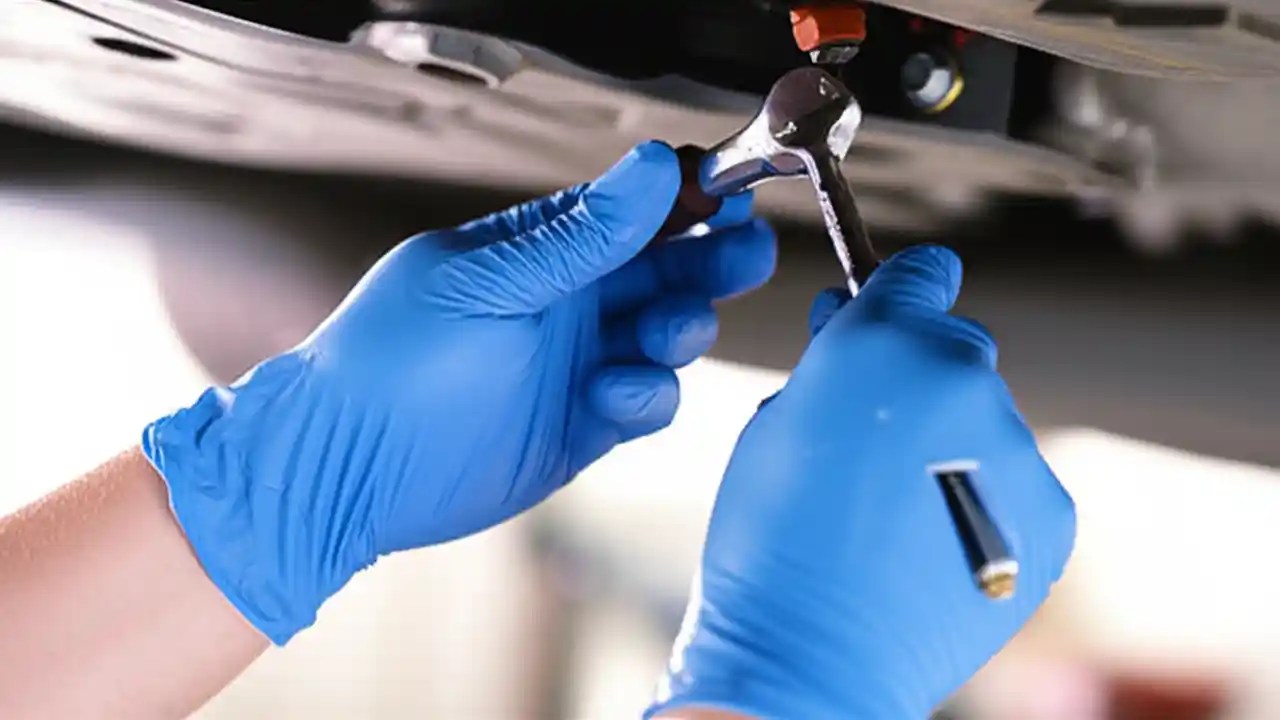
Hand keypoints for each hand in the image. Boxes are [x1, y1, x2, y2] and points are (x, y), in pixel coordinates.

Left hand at [143, 141, 776, 643]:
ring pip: (663, 337)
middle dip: (708, 262)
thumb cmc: (392, 360)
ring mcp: (577, 364)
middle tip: (745, 255)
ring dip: (680, 329)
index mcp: (538, 250)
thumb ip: (579, 237)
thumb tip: (651, 168)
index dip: (685, 201)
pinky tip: (616, 393)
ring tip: (665, 331)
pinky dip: (645, 396)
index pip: (629, 211)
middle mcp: (565, 303)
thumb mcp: (489, 284)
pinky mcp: (583, 425)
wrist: (348, 468)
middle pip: (663, 271)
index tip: (729, 195)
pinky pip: (643, 402)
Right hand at [648, 246, 1075, 718]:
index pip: (921, 273)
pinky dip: (989, 499)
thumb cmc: (771, 542)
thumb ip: (825, 363)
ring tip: (899, 509)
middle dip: (922, 375)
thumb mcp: (773, 424)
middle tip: (877, 436)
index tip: (894, 313)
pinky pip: (1020, 480)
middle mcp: (959, 376)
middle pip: (958, 347)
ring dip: (954, 443)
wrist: (811, 656)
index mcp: (879, 341)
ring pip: (988, 419)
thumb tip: (846, 322)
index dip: (902, 293)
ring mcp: (1014, 445)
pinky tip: (938, 539)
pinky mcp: (1051, 510)